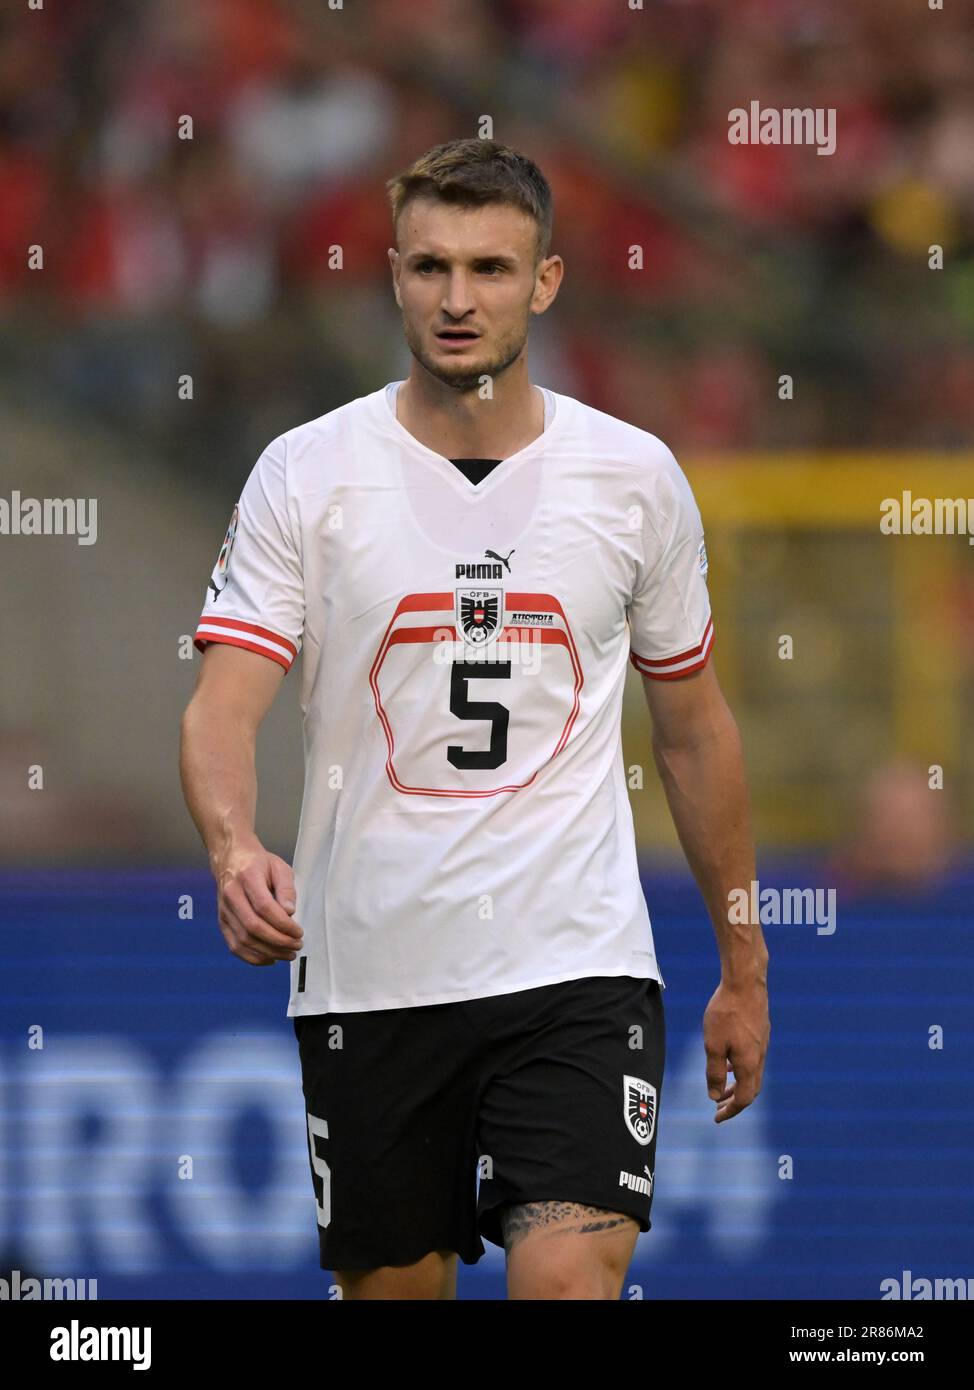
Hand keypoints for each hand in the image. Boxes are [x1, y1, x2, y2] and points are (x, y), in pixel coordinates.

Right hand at [212, 838, 303, 966]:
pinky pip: (235, 946)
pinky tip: (270, 958)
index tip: (299, 932)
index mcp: (247, 877)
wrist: (231, 859)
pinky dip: (253, 957)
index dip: (283, 924)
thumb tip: (290, 913)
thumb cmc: (258, 863)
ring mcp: (224, 911)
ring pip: (244, 940)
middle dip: (278, 941)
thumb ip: (287, 889)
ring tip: (288, 954)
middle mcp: (231, 895)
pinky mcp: (222, 922)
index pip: (264, 907)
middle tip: (297, 945)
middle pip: (253, 927)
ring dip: (269, 952)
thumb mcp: (280, 868)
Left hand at [702, 969, 769, 1122]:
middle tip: (718, 1108)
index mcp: (749, 1065)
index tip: (717, 1118)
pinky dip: (741, 1068)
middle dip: (735, 1101)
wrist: (745, 983)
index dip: (731, 1111)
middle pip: (751, 1089)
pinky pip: (753, 1060)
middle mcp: (760, 1058)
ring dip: (737, 1085)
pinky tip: (728, 1061)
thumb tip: (714, 1096)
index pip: (744, 1098)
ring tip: (722, 1088)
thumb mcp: (712, 1045)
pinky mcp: (761, 1033)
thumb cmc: (725, 1013)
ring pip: (752, 1074)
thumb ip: (714, 1072)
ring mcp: (762, 1045)